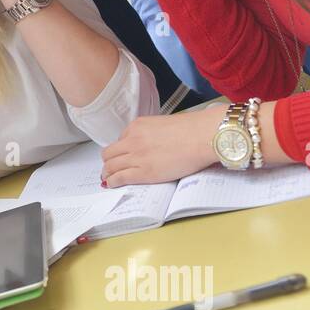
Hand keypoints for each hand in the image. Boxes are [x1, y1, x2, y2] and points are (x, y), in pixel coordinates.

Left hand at [99, 106, 221, 187]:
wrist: (201, 137)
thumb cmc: (191, 131)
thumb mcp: (163, 125)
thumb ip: (151, 134)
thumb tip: (149, 144)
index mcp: (137, 126)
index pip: (120, 140)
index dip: (120, 151)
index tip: (121, 156)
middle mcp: (132, 140)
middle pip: (109, 153)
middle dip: (109, 162)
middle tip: (109, 169)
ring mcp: (136, 156)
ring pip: (110, 166)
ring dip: (107, 173)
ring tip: (107, 179)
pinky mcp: (142, 172)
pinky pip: (119, 178)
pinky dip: (112, 182)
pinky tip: (111, 184)